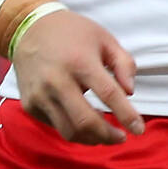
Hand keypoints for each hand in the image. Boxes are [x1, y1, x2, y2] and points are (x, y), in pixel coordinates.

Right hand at [12, 9, 140, 145]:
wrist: (28, 29)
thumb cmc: (72, 33)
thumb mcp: (104, 39)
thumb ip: (124, 64)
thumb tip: (130, 92)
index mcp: (80, 62)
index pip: (108, 94)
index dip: (126, 115)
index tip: (138, 130)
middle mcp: (57, 81)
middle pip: (86, 121)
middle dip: (108, 136)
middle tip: (121, 138)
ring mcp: (40, 95)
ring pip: (69, 131)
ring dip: (91, 139)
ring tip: (104, 135)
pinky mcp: (30, 105)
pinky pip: (55, 125)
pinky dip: (72, 129)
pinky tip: (81, 122)